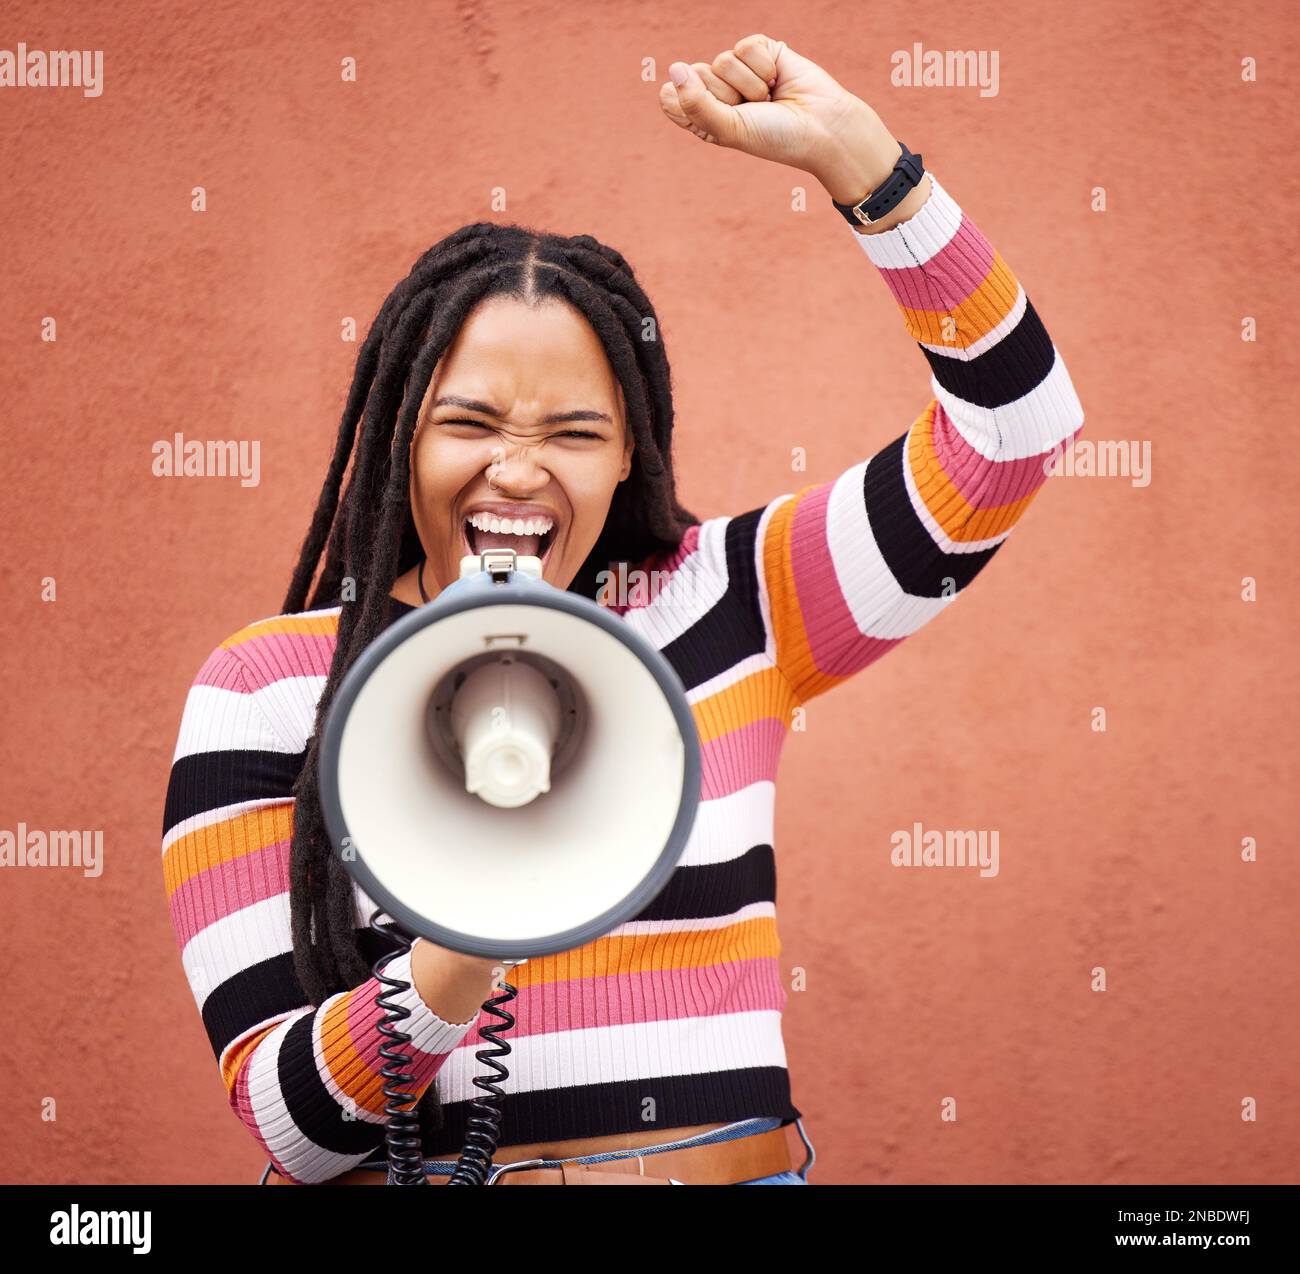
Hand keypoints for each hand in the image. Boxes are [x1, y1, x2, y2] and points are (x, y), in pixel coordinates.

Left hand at [658, 34, 906, 206]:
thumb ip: (696, 102)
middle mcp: (717, 93)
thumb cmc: (775, 137)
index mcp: (702, 118)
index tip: (718, 121)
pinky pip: (746, 46)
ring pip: (722, 60)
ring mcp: (738, 71)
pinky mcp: (760, 51)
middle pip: (694, 76)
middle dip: (725, 95)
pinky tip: (778, 80)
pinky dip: (763, 66)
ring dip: (749, 84)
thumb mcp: (729, 129)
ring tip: (769, 98)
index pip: (670, 97)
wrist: (823, 127)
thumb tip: (674, 67)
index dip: (689, 104)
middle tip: (751, 111)